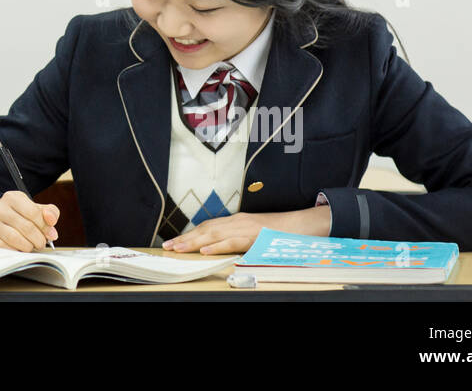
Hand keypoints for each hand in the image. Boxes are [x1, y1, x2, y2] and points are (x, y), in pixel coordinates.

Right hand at [0, 191, 59, 250]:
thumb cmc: (23, 217)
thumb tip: (51, 221)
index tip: (51, 234)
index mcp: (13, 197)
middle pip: (26, 227)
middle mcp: (0, 209)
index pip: (33, 212)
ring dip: (29, 246)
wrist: (1, 224)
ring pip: (15, 239)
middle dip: (39, 239)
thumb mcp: (37, 209)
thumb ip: (50, 212)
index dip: (45, 226)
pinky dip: (17, 251)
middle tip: (42, 243)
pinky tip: (21, 249)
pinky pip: (6, 249)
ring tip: (32, 246)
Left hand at [163, 205, 332, 254]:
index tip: (175, 241)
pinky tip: (204, 251)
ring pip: (214, 234)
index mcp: (237, 221)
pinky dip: (217, 246)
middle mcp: (238, 221)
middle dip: (185, 238)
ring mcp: (246, 227)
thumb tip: (222, 248)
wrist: (304, 225)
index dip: (190, 234)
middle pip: (206, 229)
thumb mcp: (256, 233)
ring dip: (194, 242)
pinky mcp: (254, 237)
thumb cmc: (281, 232)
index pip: (208, 226)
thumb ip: (239, 238)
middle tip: (168, 246)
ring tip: (178, 248)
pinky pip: (232, 242)